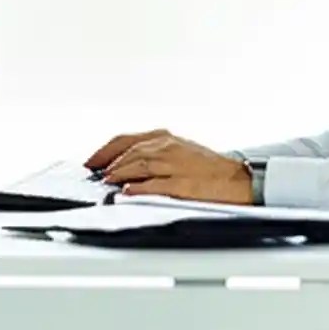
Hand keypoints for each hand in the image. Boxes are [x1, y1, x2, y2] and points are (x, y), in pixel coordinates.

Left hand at [85, 129, 252, 204]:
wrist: (236, 179)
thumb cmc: (208, 168)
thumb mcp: (178, 151)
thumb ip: (152, 155)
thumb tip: (124, 166)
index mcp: (164, 137)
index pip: (125, 140)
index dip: (104, 151)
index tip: (92, 162)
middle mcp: (167, 147)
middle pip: (128, 151)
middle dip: (108, 163)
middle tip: (96, 175)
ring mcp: (174, 164)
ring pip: (138, 164)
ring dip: (118, 174)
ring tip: (107, 183)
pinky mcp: (182, 183)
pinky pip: (155, 184)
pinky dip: (138, 187)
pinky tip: (128, 191)